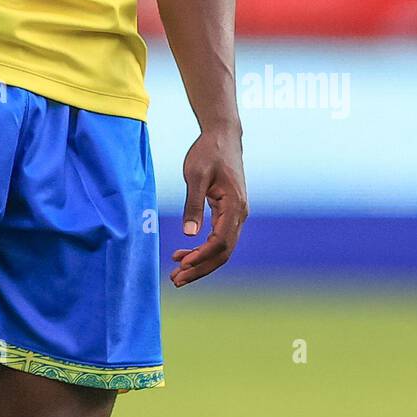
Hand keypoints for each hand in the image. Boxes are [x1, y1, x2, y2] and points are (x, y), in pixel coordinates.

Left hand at [171, 128, 246, 286]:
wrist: (222, 136)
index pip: (220, 242)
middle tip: (176, 281)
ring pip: (221, 249)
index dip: (201, 256)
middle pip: (223, 252)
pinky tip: (183, 254)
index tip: (181, 265)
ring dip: (200, 263)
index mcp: (234, 206)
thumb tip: (189, 234)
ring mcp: (236, 215)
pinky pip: (218, 238)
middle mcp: (239, 214)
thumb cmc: (208, 152)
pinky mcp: (228, 213)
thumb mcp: (196, 175)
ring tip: (177, 274)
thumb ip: (193, 204)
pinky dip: (202, 250)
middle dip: (200, 268)